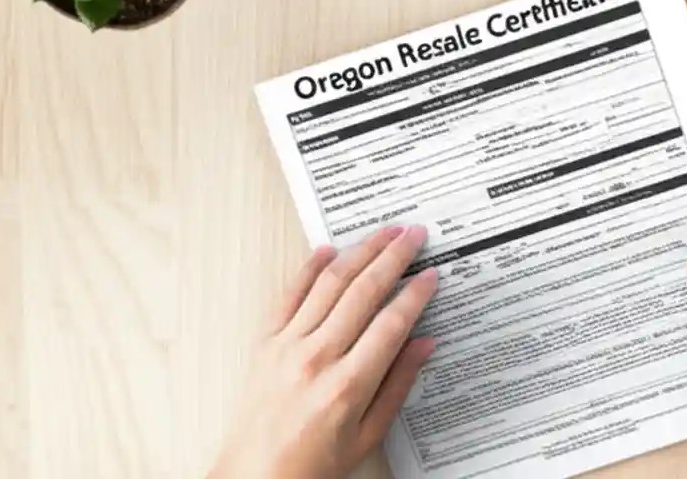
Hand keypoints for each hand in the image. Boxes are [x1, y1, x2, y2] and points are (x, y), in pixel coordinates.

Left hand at [210, 225, 438, 478]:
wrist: (254, 478)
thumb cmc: (312, 467)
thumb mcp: (368, 435)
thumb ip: (398, 384)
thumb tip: (425, 343)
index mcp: (348, 386)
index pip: (392, 323)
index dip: (416, 294)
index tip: (432, 275)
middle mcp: (317, 358)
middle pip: (364, 291)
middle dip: (394, 257)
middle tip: (414, 235)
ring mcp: (287, 346)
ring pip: (329, 283)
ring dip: (360, 251)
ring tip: (383, 232)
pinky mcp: (265, 343)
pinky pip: (290, 295)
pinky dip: (309, 268)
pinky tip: (328, 249)